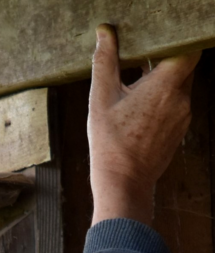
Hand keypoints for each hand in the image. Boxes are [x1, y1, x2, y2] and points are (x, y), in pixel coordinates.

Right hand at [88, 24, 199, 225]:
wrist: (123, 182)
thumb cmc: (110, 143)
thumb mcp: (100, 99)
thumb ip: (105, 62)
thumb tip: (105, 33)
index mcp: (166, 85)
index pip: (188, 48)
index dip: (176, 40)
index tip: (157, 41)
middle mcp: (182, 98)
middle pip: (184, 67)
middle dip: (164, 63)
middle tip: (140, 64)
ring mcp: (184, 116)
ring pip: (179, 88)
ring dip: (161, 86)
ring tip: (134, 94)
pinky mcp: (180, 131)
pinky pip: (175, 107)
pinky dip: (161, 104)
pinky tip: (138, 115)